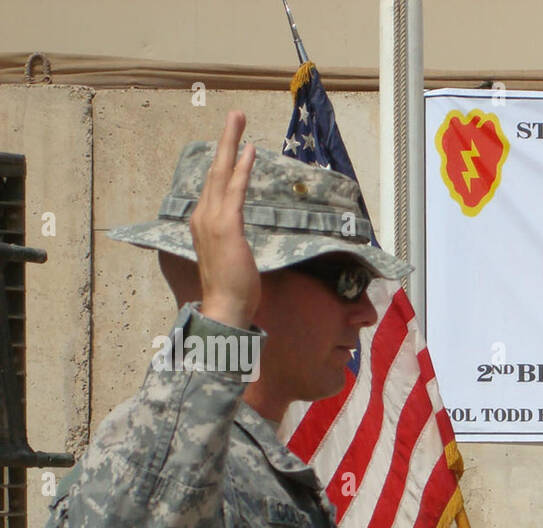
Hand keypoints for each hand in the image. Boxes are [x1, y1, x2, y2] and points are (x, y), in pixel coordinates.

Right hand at [190, 111, 259, 328]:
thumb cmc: (232, 289)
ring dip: (231, 143)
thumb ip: (233, 242)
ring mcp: (212, 220)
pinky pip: (235, 189)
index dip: (223, 163)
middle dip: (225, 141)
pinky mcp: (227, 226)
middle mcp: (203, 216)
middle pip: (214, 170)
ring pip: (221, 172)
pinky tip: (249, 150)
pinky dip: (241, 168)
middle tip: (236, 115)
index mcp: (203, 223)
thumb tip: (240, 240)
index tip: (233, 144)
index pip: (214, 186)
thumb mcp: (231, 258)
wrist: (226, 306)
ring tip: (239, 119)